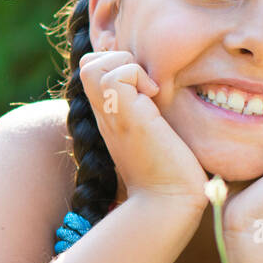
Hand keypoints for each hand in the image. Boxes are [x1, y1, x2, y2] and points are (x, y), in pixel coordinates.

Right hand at [78, 49, 208, 205]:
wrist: (170, 203)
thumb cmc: (173, 175)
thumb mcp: (158, 133)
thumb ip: (152, 112)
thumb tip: (165, 93)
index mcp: (112, 116)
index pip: (96, 70)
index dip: (119, 65)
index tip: (147, 86)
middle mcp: (105, 114)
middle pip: (88, 62)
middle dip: (119, 60)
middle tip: (147, 85)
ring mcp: (111, 115)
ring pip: (93, 63)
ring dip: (126, 66)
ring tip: (150, 92)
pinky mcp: (125, 117)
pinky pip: (116, 74)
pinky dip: (137, 76)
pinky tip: (155, 100)